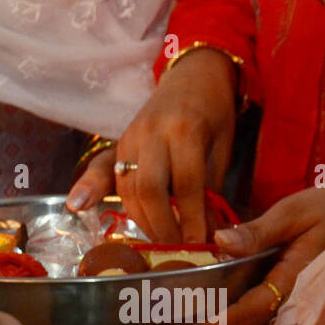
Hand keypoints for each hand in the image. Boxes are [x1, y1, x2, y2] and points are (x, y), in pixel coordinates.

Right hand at [68, 49, 237, 243]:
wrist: (193, 75)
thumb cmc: (215, 113)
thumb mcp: (221, 147)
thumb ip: (209, 187)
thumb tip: (206, 232)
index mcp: (186, 129)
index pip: (186, 184)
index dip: (191, 218)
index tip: (199, 244)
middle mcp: (153, 132)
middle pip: (150, 189)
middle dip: (163, 226)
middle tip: (177, 249)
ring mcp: (131, 135)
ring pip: (128, 187)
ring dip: (142, 220)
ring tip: (160, 242)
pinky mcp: (120, 142)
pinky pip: (112, 176)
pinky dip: (113, 201)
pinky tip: (103, 213)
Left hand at [177, 181, 324, 324]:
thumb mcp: (295, 212)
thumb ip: (258, 231)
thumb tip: (220, 243)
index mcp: (293, 279)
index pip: (249, 311)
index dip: (215, 322)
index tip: (183, 324)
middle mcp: (291, 298)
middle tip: (166, 323)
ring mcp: (291, 299)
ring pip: (248, 322)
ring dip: (214, 322)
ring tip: (177, 316)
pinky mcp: (288, 294)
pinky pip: (256, 310)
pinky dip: (230, 310)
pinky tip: (205, 301)